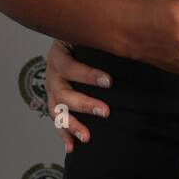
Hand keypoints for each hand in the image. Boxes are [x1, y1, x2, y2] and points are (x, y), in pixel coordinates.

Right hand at [45, 39, 111, 153]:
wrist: (70, 38)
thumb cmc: (84, 36)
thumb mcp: (88, 32)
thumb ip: (102, 35)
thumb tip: (127, 37)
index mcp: (59, 54)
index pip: (70, 66)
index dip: (88, 75)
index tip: (109, 82)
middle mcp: (52, 73)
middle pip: (63, 93)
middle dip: (84, 104)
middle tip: (105, 112)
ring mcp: (52, 89)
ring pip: (57, 110)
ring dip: (72, 124)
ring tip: (87, 137)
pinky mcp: (55, 101)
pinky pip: (57, 120)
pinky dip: (63, 134)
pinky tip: (72, 147)